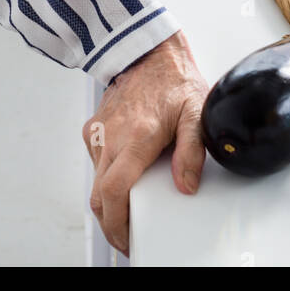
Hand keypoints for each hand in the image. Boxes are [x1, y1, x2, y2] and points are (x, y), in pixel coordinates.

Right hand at [82, 30, 209, 256]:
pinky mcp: (93, 127)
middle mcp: (112, 136)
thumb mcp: (196, 112)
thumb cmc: (174, 79)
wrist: (148, 51)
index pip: (114, 192)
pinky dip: (106, 176)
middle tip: (128, 236)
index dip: (116, 224)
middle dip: (111, 222)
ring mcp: (99, 131)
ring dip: (109, 200)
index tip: (126, 239)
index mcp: (137, 136)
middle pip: (99, 195)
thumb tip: (186, 185)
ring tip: (130, 209)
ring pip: (95, 179)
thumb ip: (192, 151)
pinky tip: (125, 175)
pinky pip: (95, 161)